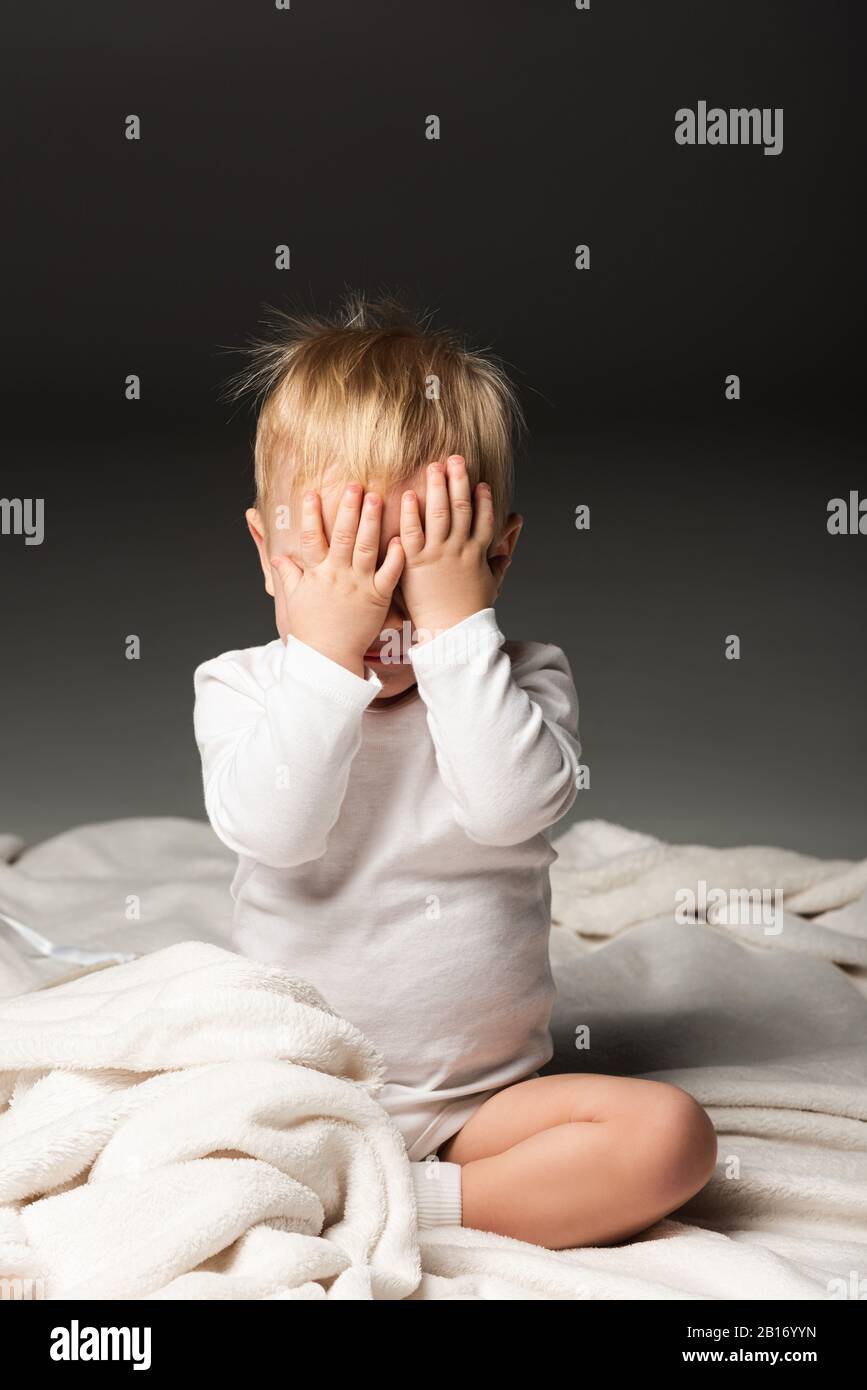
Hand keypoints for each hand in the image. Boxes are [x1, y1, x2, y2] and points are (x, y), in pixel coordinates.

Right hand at [271, 484, 404, 674]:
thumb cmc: (311, 629)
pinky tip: (400, 536)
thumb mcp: (294, 599)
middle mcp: (338, 575)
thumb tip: (277, 555)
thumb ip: (287, 573)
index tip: (312, 492)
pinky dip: (395, 556)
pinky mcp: (379, 597)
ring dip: (372, 521)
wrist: (330, 657)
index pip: (311, 538)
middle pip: (344, 536)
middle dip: (348, 508)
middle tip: (355, 485)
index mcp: (317, 573)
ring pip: (367, 547)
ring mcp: (360, 585)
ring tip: (377, 497)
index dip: (312, 515)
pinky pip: (389, 573)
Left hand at [398, 455, 497, 640]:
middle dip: (459, 481)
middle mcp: (459, 550)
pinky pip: (413, 533)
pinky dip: (412, 513)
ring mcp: (438, 555)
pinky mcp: (416, 563)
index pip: (484, 520)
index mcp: (477, 554)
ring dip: (437, 487)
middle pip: (462, 508)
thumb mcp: (491, 582)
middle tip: (455, 459)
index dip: (484, 500)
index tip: (481, 483)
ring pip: (440, 514)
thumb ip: (500, 558)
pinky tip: (410, 495)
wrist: (451, 634)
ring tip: (435, 466)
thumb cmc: (468, 612)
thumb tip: (509, 545)